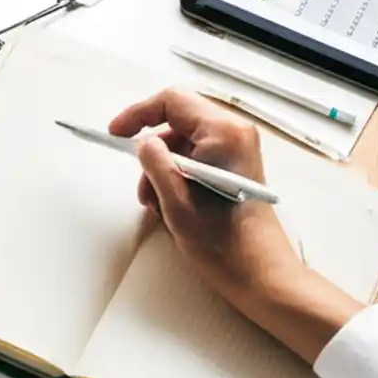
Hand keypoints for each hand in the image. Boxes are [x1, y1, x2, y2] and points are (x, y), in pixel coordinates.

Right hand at [110, 88, 361, 362]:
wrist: (262, 276)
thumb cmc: (224, 244)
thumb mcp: (176, 201)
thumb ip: (155, 163)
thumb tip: (144, 143)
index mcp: (224, 134)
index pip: (172, 101)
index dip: (138, 113)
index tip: (115, 134)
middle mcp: (235, 135)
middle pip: (178, 122)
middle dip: (152, 151)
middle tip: (140, 184)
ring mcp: (238, 151)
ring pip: (184, 144)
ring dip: (161, 169)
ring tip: (154, 204)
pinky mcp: (236, 168)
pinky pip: (196, 160)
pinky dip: (177, 177)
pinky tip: (170, 207)